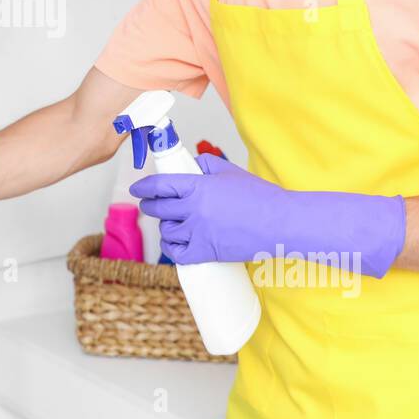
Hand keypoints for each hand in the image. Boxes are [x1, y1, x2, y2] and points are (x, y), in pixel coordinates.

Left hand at [129, 152, 405, 277]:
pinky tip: (173, 242)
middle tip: (150, 205)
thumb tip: (189, 166)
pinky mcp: (206, 252)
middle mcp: (194, 209)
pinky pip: (176, 254)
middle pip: (158, 209)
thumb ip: (205, 164)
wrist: (280, 223)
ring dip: (164, 226)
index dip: (143, 187)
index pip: (159, 185)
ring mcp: (198, 232)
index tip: (137, 189)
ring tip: (170, 223)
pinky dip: (171, 248)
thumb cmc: (259, 196)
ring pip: (166, 231)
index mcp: (197, 186)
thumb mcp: (229, 171)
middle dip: (150, 206)